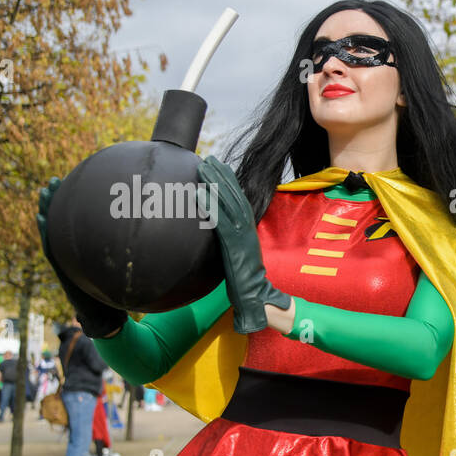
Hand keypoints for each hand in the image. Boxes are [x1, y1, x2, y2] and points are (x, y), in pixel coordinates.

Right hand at [36, 177, 127, 337]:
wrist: (112, 320)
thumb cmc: (124, 296)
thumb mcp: (134, 270)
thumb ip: (142, 254)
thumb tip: (171, 240)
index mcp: (90, 254)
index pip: (81, 225)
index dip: (77, 205)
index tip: (76, 183)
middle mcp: (77, 256)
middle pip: (64, 224)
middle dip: (57, 201)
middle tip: (54, 181)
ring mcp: (70, 263)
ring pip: (54, 233)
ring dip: (46, 212)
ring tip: (43, 192)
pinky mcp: (66, 272)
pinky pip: (53, 251)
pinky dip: (46, 234)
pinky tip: (42, 217)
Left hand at [197, 156, 290, 333]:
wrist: (257, 297)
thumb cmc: (244, 281)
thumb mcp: (235, 256)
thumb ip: (227, 242)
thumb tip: (214, 236)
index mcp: (247, 230)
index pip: (239, 200)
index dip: (229, 181)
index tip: (219, 166)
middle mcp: (246, 229)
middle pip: (234, 196)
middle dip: (222, 176)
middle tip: (209, 158)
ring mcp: (241, 236)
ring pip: (229, 204)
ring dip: (215, 184)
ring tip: (203, 167)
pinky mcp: (234, 245)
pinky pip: (220, 222)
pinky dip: (211, 206)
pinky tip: (199, 194)